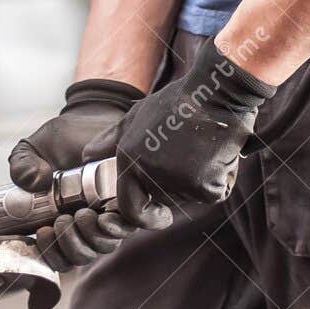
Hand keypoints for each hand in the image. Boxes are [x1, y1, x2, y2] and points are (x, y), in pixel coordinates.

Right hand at [9, 79, 143, 268]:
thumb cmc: (60, 139)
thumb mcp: (31, 150)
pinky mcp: (131, 204)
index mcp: (58, 220)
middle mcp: (84, 225)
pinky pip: (129, 228)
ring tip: (82, 212)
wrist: (91, 116)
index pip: (57, 257)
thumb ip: (21, 166)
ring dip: (91, 236)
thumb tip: (34, 181)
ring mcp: (108, 217)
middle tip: (63, 219)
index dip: (50, 254)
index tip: (42, 232)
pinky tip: (104, 211)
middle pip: (81, 257)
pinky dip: (116, 226)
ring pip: (104, 247)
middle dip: (70, 245)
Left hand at [104, 41, 275, 230]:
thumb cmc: (178, 102)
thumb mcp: (136, 115)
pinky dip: (222, 177)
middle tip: (191, 154)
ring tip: (203, 147)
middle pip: (165, 201)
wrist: (215, 91)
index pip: (130, 209)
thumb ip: (111, 141)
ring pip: (192, 195)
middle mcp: (150, 175)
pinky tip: (219, 152)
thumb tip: (87, 156)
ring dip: (202, 179)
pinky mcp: (205, 186)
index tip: (159, 214)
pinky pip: (215, 191)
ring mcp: (177, 183)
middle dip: (179, 186)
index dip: (144, 216)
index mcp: (131, 160)